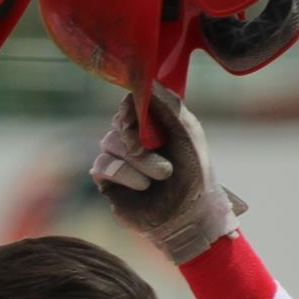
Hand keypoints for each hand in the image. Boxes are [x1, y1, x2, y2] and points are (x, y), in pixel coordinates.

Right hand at [88, 87, 245, 264]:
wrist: (189, 217)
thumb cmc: (196, 176)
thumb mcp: (189, 134)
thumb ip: (170, 106)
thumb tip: (146, 81)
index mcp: (155, 124)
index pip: (132, 102)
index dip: (133, 106)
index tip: (141, 113)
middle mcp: (134, 139)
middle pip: (118, 121)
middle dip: (137, 135)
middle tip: (158, 148)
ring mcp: (119, 159)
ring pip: (109, 143)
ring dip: (138, 159)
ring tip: (161, 175)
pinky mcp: (106, 181)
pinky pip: (102, 166)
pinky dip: (125, 173)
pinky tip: (144, 186)